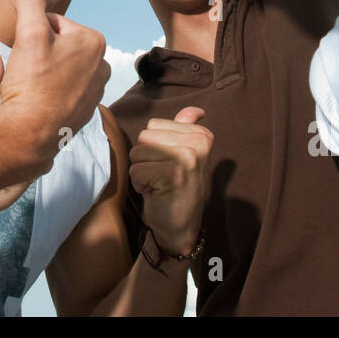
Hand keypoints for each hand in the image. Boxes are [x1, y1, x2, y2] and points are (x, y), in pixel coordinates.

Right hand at [0, 0, 109, 168]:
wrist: (30, 134)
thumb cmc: (32, 83)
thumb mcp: (28, 31)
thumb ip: (29, 2)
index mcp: (94, 41)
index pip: (54, 23)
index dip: (32, 32)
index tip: (24, 50)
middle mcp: (102, 66)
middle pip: (59, 46)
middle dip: (40, 52)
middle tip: (26, 68)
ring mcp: (95, 91)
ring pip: (60, 68)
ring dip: (44, 72)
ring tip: (30, 86)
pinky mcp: (85, 111)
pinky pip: (63, 91)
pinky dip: (49, 92)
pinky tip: (37, 100)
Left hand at [130, 107, 213, 256]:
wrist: (180, 227)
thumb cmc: (177, 188)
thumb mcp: (185, 156)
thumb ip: (186, 129)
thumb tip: (195, 110)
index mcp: (202, 135)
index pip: (153, 125)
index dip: (154, 147)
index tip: (170, 165)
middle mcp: (198, 143)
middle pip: (144, 137)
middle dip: (145, 158)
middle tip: (163, 176)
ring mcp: (187, 158)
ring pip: (138, 152)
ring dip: (141, 171)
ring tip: (159, 183)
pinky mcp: (173, 174)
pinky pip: (136, 170)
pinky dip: (140, 185)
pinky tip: (156, 193)